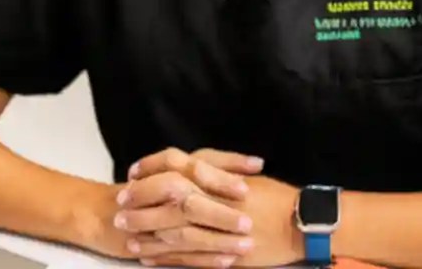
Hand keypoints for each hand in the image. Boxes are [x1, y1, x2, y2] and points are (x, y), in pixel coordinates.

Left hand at [122, 173, 302, 266]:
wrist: (302, 223)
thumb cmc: (276, 197)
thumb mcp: (243, 176)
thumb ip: (214, 172)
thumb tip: (189, 169)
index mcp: (217, 175)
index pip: (174, 164)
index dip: (149, 168)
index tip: (132, 174)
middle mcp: (214, 198)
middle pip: (167, 197)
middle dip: (141, 203)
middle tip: (119, 207)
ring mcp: (218, 228)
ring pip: (172, 230)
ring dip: (147, 233)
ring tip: (127, 237)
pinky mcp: (223, 253)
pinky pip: (187, 256)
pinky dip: (165, 257)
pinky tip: (148, 257)